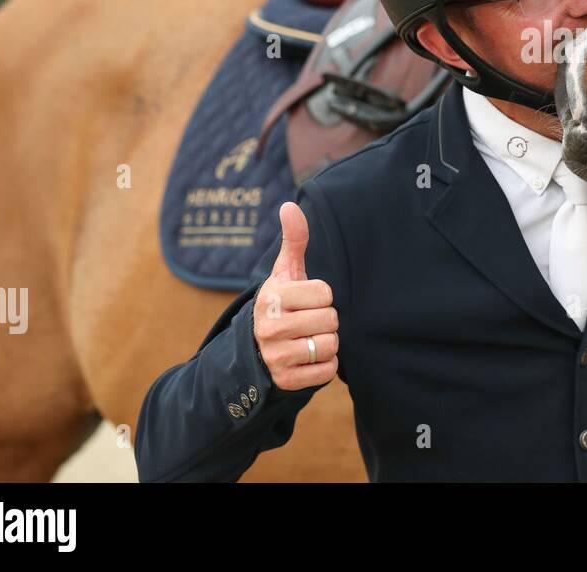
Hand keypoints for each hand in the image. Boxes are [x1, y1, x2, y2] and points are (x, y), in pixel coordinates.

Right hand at [252, 202, 339, 390]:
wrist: (256, 350)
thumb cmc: (281, 304)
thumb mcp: (286, 273)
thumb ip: (294, 240)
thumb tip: (289, 206)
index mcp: (271, 298)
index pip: (325, 293)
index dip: (321, 296)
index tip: (304, 301)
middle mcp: (269, 328)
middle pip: (330, 320)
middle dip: (325, 320)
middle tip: (306, 322)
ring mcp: (275, 357)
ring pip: (330, 345)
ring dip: (326, 342)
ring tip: (306, 338)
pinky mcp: (286, 381)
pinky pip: (327, 370)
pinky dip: (324, 365)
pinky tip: (307, 359)